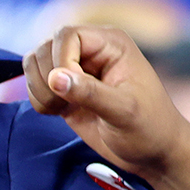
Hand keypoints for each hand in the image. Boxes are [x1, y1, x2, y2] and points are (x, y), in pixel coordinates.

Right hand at [24, 24, 189, 178]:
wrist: (153, 154)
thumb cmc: (149, 129)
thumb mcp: (124, 111)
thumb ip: (90, 93)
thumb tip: (54, 78)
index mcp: (110, 43)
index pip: (67, 35)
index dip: (61, 61)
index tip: (72, 90)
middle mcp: (91, 50)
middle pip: (46, 47)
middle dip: (46, 77)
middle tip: (64, 104)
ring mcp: (76, 70)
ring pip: (36, 63)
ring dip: (39, 88)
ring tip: (61, 108)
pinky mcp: (65, 90)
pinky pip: (35, 84)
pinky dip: (39, 99)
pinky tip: (59, 112)